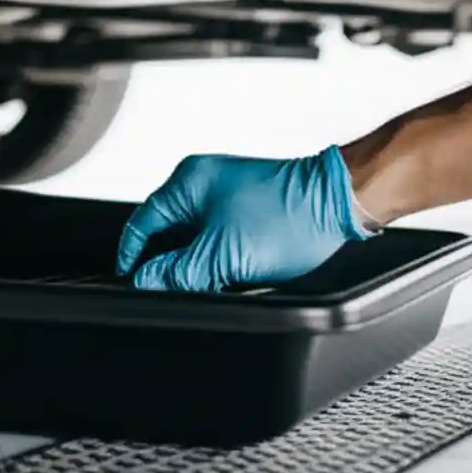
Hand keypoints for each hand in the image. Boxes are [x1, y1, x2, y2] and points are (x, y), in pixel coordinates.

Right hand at [115, 146, 371, 291]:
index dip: (132, 256)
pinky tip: (232, 273)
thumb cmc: (291, 215)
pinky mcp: (247, 209)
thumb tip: (148, 282)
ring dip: (198, 263)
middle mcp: (204, 183)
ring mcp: (227, 195)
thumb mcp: (223, 254)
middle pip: (167, 233)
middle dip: (170, 264)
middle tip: (174, 289)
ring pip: (195, 239)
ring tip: (212, 280)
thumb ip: (179, 271)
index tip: (129, 280)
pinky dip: (219, 258)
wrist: (342, 203)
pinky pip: (218, 238)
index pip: (142, 223)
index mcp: (188, 183)